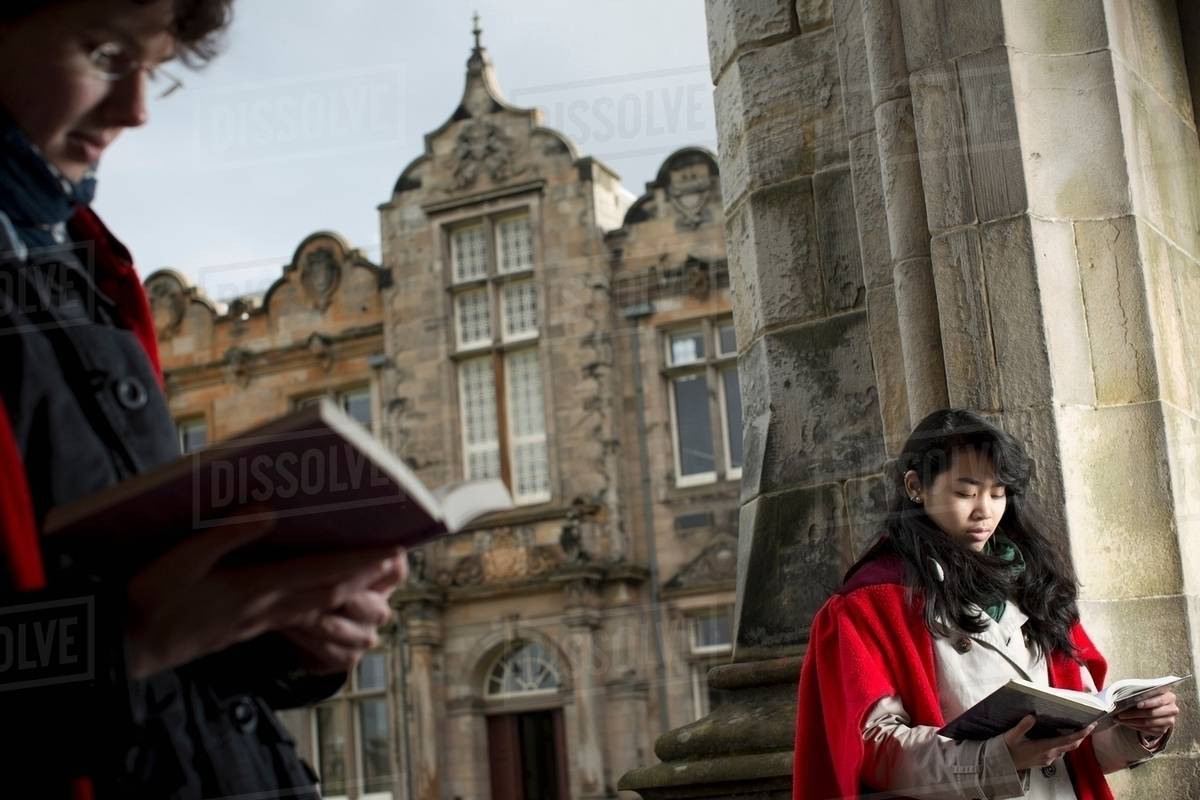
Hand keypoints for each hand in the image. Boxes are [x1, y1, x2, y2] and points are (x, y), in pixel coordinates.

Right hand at [125, 510, 404, 679]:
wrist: (127, 648)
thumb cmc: (150, 600)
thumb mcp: (182, 561)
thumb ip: (227, 535)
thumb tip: (268, 508)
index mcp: (255, 589)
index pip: (322, 574)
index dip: (360, 564)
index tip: (392, 551)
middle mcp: (266, 608)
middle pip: (330, 592)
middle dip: (367, 576)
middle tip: (399, 559)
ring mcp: (259, 621)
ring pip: (318, 606)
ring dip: (350, 589)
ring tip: (375, 573)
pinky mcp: (248, 627)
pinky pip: (298, 616)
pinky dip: (323, 603)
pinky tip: (328, 594)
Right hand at [1003, 715, 1096, 770]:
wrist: (1002, 765)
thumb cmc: (1007, 749)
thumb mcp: (1012, 736)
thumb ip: (1022, 726)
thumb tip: (1032, 717)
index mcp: (1044, 747)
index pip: (1068, 740)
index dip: (1081, 734)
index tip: (1090, 726)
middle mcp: (1050, 754)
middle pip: (1071, 746)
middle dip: (1081, 736)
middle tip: (1088, 725)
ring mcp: (1048, 759)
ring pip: (1065, 749)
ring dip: (1072, 740)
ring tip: (1074, 729)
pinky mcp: (1045, 761)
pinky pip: (1058, 752)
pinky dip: (1063, 744)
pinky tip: (1058, 737)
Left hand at [1115, 690, 1177, 739]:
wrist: (1156, 707)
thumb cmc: (1149, 697)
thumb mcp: (1147, 692)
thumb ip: (1141, 692)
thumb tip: (1126, 696)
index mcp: (1170, 697)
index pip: (1160, 700)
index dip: (1148, 703)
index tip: (1137, 705)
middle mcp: (1172, 710)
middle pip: (1152, 713)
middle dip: (1134, 714)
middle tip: (1121, 714)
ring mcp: (1169, 721)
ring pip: (1149, 723)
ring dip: (1132, 722)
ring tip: (1120, 720)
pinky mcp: (1163, 730)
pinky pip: (1148, 730)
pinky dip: (1136, 727)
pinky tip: (1127, 723)